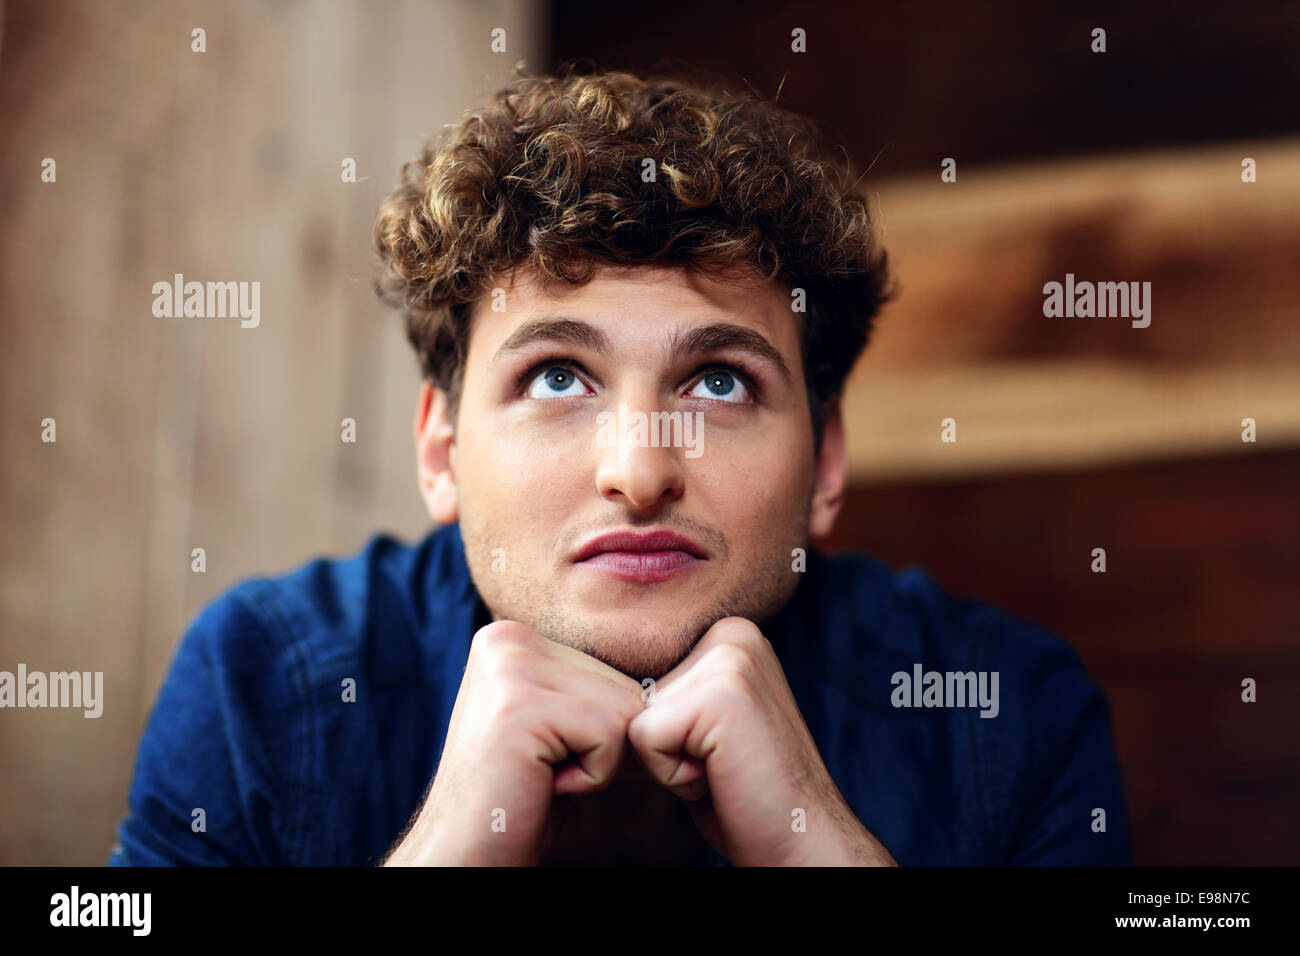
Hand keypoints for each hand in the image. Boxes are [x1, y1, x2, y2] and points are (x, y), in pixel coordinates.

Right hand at [383, 620, 644, 864]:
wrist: (466, 853)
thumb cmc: (521, 798)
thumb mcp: (558, 725)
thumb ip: (591, 688)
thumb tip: (671, 684)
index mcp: (512, 637)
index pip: (613, 672)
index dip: (598, 730)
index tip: (546, 755)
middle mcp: (507, 639)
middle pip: (623, 684)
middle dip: (600, 743)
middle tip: (542, 770)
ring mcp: (510, 667)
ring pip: (624, 708)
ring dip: (597, 760)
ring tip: (541, 775)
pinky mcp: (521, 705)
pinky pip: (611, 734)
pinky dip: (591, 776)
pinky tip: (543, 784)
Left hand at [627, 617, 897, 865]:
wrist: (804, 839)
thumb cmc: (747, 792)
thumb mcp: (705, 725)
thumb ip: (675, 692)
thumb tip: (609, 687)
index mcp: (730, 635)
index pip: (644, 679)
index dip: (668, 733)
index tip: (717, 750)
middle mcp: (732, 634)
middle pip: (637, 694)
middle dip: (667, 743)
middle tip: (722, 763)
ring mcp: (731, 659)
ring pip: (636, 716)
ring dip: (669, 760)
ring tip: (723, 768)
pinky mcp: (721, 695)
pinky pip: (643, 738)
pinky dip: (671, 776)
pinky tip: (720, 776)